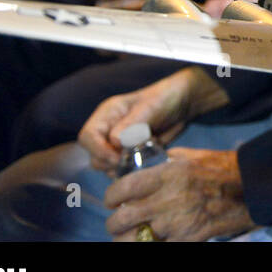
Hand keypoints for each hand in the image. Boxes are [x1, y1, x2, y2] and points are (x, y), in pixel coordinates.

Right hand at [77, 67, 227, 172]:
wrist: (184, 103)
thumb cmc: (165, 99)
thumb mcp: (150, 108)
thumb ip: (132, 125)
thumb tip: (114, 143)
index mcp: (107, 115)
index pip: (87, 137)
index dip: (99, 150)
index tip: (118, 157)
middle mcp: (108, 130)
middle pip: (94, 155)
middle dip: (109, 163)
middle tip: (132, 163)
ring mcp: (118, 143)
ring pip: (106, 165)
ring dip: (120, 170)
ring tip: (141, 163)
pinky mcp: (130, 153)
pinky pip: (122, 169)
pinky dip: (130, 172)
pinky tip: (145, 166)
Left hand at [104, 148, 253, 241]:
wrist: (253, 187)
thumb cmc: (223, 168)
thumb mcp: (192, 156)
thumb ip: (168, 161)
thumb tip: (149, 162)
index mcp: (168, 174)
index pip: (124, 189)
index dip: (111, 197)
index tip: (111, 200)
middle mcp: (169, 199)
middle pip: (124, 219)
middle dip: (114, 223)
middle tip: (116, 222)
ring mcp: (178, 223)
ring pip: (136, 239)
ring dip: (127, 239)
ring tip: (128, 236)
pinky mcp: (189, 239)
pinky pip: (160, 247)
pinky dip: (152, 245)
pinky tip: (152, 240)